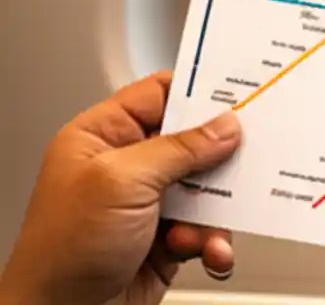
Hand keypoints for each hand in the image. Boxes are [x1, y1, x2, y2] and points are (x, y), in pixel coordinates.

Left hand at [0, 71, 242, 304]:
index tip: (239, 93)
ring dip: (217, 211)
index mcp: (102, 137)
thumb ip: (179, 148)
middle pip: (193, 141)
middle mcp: (127, 166)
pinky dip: (214, 240)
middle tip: (244, 159)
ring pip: (208, 188)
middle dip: (220, 158)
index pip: (159, 94)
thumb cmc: (63, 251)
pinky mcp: (167, 237)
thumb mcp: (122, 181)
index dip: (198, 91)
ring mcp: (149, 203)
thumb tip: (224, 126)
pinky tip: (207, 250)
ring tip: (209, 226)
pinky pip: (209, 227)